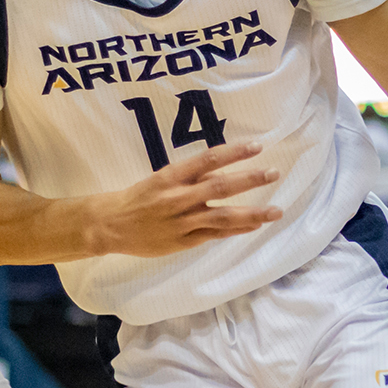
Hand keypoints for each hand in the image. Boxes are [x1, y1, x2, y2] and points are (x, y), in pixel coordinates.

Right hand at [86, 143, 283, 257]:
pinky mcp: (183, 241)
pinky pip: (215, 235)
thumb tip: (223, 169)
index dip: (234, 152)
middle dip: (250, 179)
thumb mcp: (161, 179)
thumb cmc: (139, 197)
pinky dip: (236, 230)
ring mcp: (182, 221)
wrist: (111, 224)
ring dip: (252, 213)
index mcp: (171, 176)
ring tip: (276, 210)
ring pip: (222, 216)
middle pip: (220, 186)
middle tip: (274, 172)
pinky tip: (255, 225)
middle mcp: (178, 197)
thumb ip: (191, 176)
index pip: (208, 159)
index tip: (257, 146)